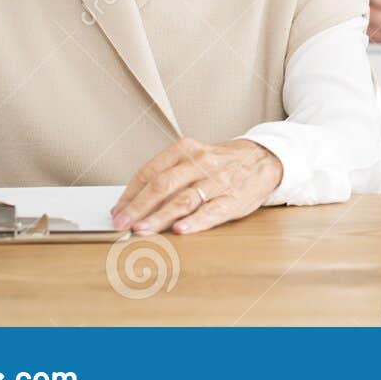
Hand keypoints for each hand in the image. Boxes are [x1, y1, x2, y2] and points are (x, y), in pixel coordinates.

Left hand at [111, 137, 282, 234]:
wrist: (263, 158)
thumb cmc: (221, 163)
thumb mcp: (194, 158)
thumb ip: (168, 176)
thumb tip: (133, 203)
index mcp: (186, 149)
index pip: (150, 172)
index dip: (130, 194)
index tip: (117, 212)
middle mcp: (201, 162)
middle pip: (163, 185)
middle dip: (138, 207)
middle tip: (121, 224)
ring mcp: (218, 180)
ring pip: (184, 199)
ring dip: (160, 216)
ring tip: (142, 230)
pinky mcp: (234, 198)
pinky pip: (212, 211)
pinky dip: (195, 221)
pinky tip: (181, 230)